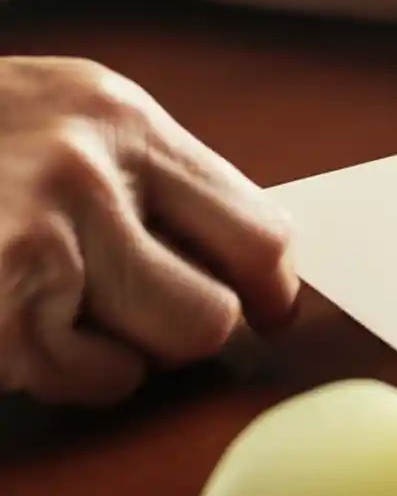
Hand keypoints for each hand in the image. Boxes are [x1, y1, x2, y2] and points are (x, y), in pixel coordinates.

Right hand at [0, 58, 296, 404]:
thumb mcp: (60, 116)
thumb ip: (151, 176)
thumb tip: (255, 264)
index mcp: (118, 117)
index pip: (258, 228)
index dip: (272, 287)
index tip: (266, 306)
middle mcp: (85, 172)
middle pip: (218, 311)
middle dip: (189, 328)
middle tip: (139, 310)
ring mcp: (32, 245)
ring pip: (163, 351)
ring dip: (124, 353)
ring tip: (63, 311)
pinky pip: (88, 379)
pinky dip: (65, 374)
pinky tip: (17, 328)